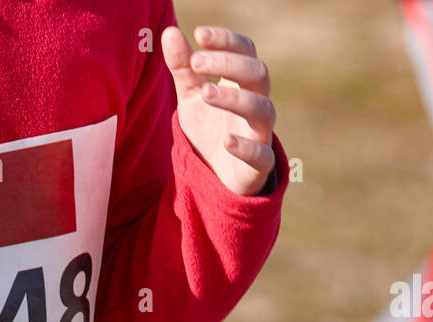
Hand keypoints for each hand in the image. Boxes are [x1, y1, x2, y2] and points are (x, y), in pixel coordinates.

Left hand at [162, 25, 277, 196]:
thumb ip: (183, 69)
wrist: (215, 177)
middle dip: (229, 64)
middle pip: (258, 74)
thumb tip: (169, 32)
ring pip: (262, 110)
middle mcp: (257, 104)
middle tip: (196, 62)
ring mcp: (260, 134)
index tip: (199, 35)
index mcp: (242, 83)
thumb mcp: (191, 98)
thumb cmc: (208, 130)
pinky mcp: (258, 166)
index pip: (246, 51)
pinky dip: (245, 147)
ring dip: (235, 98)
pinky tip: (225, 141)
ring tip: (205, 93)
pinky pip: (261, 155)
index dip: (227, 40)